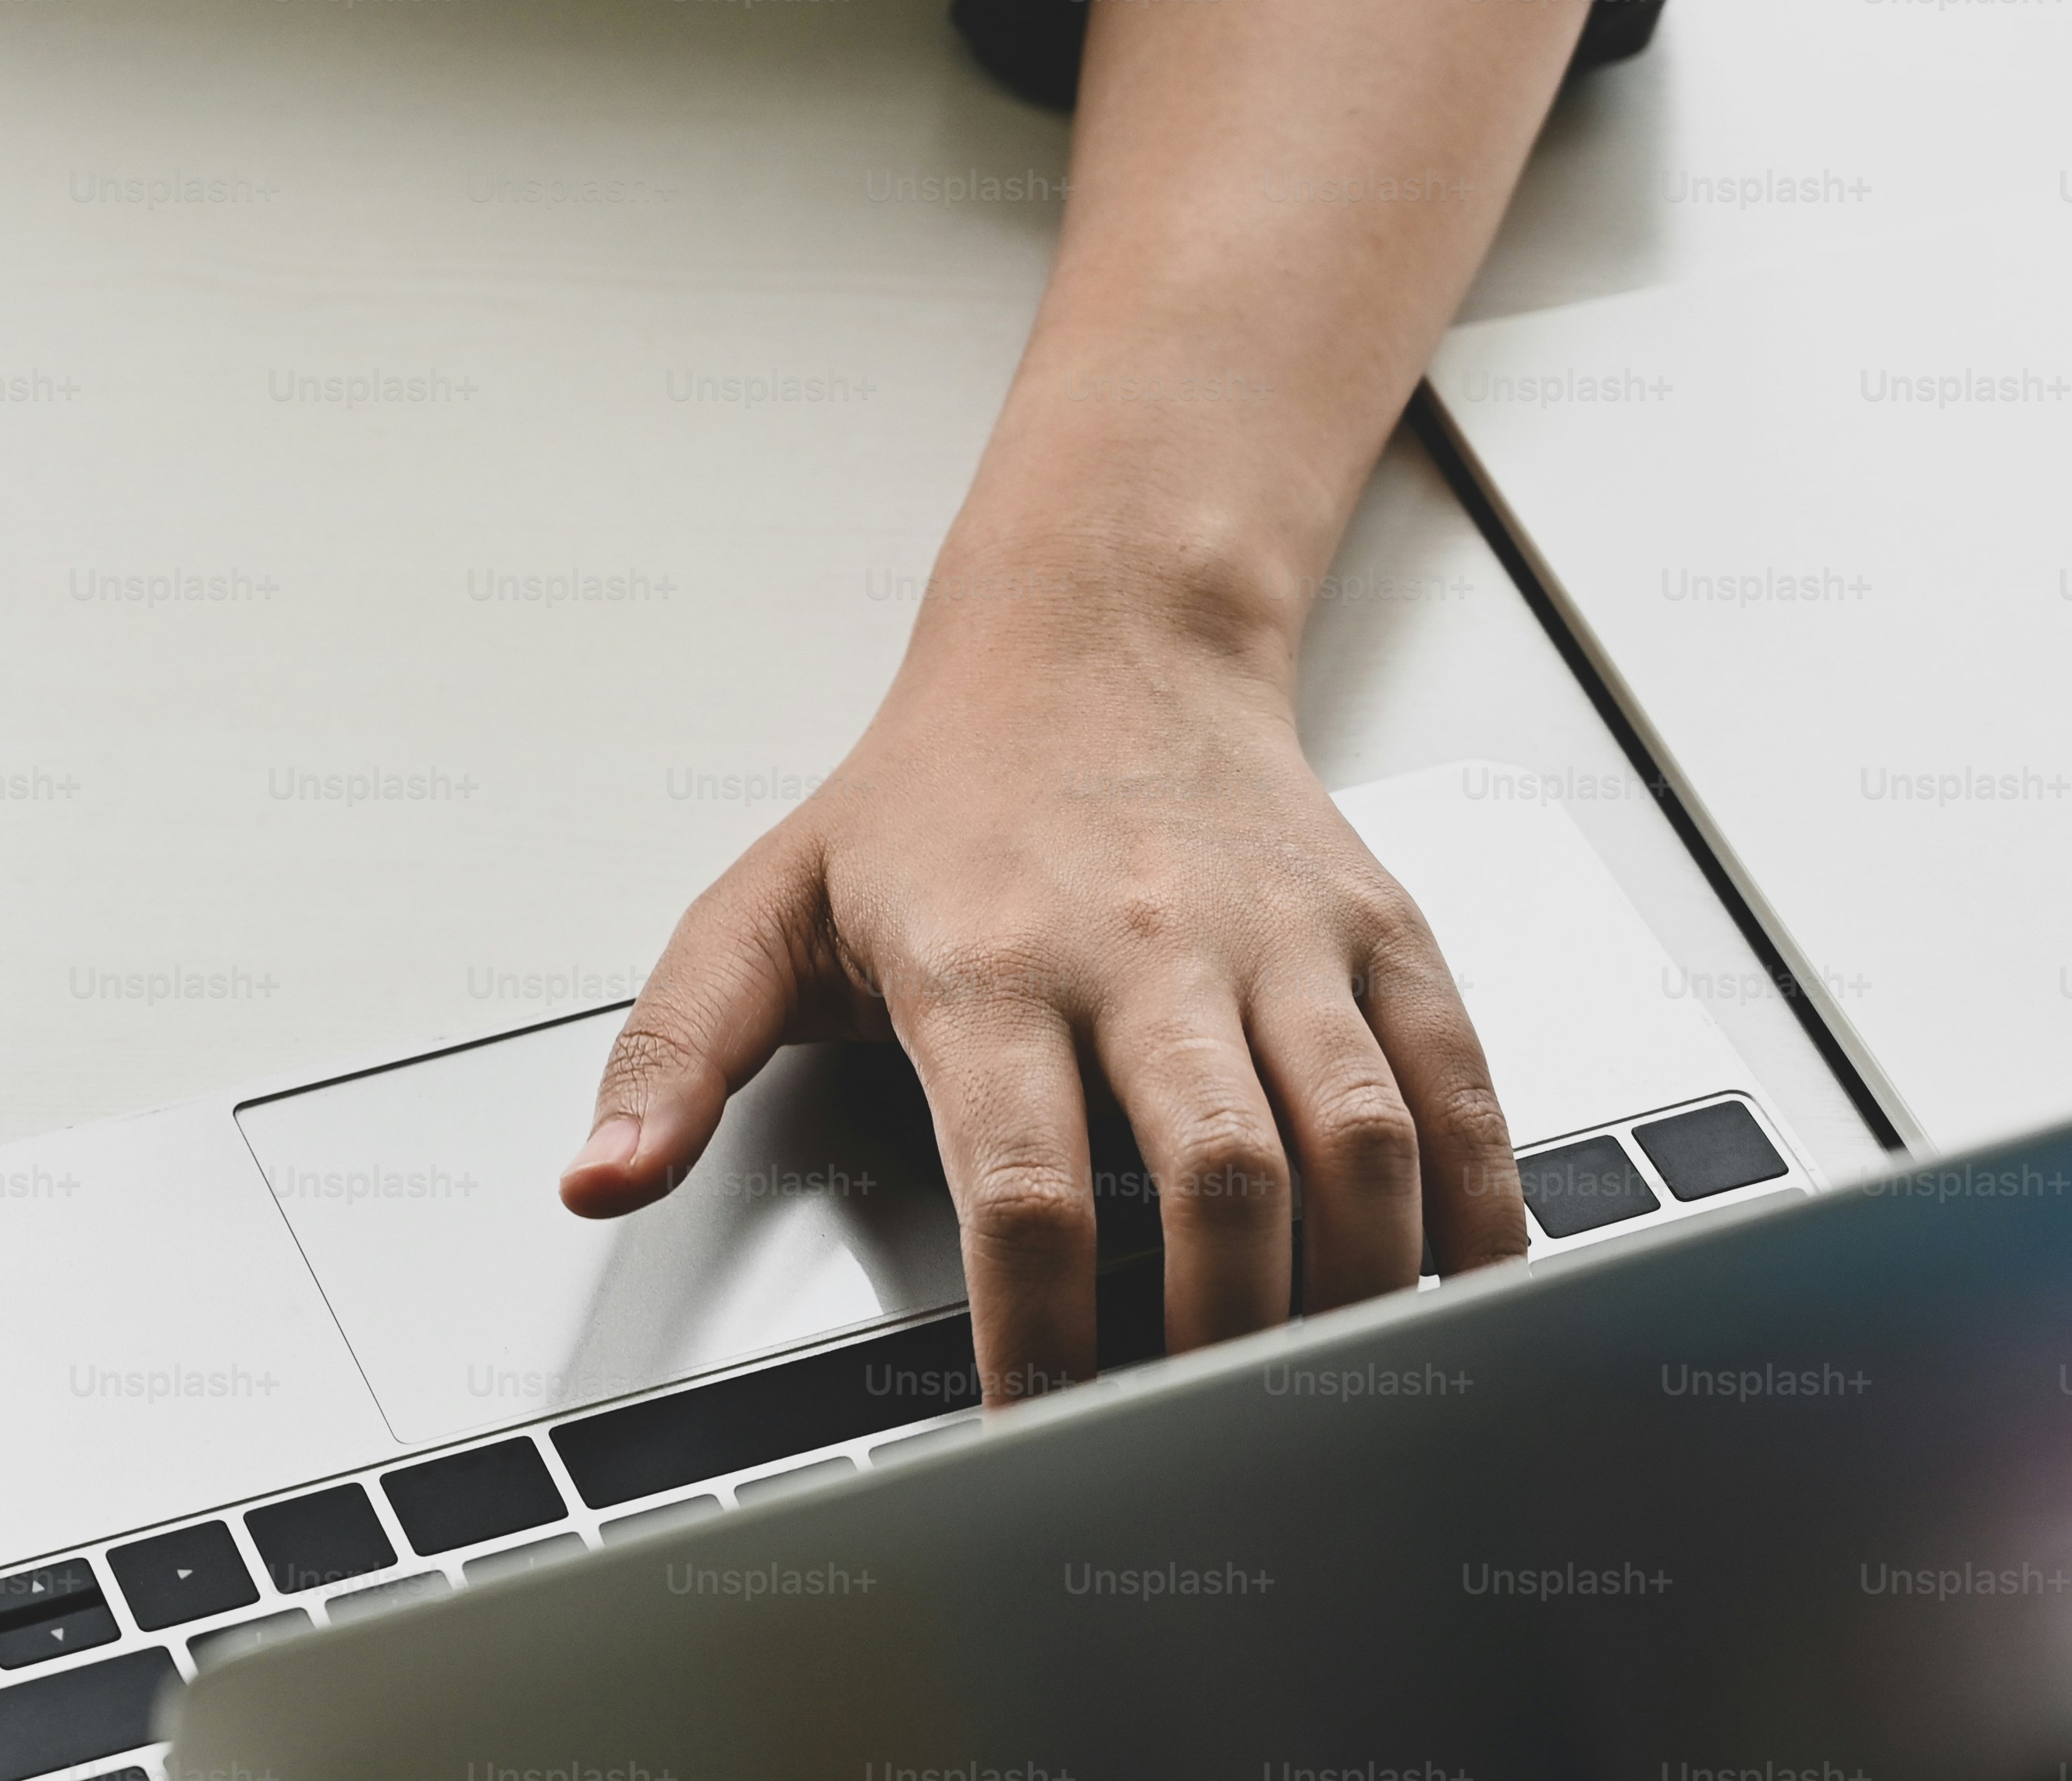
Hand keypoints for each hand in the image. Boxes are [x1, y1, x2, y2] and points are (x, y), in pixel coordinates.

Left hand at [557, 570, 1530, 1401]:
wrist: (1094, 634)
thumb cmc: (928, 796)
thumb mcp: (764, 906)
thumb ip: (674, 1053)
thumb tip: (595, 1181)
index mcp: (985, 962)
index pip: (1022, 1185)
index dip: (1040, 1331)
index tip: (1034, 1431)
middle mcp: (1145, 946)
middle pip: (1219, 1172)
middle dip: (1218, 1333)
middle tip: (1197, 1437)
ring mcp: (1279, 937)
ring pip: (1359, 1137)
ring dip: (1352, 1287)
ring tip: (1314, 1390)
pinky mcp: (1380, 929)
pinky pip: (1459, 1085)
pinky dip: (1476, 1208)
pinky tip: (1451, 1293)